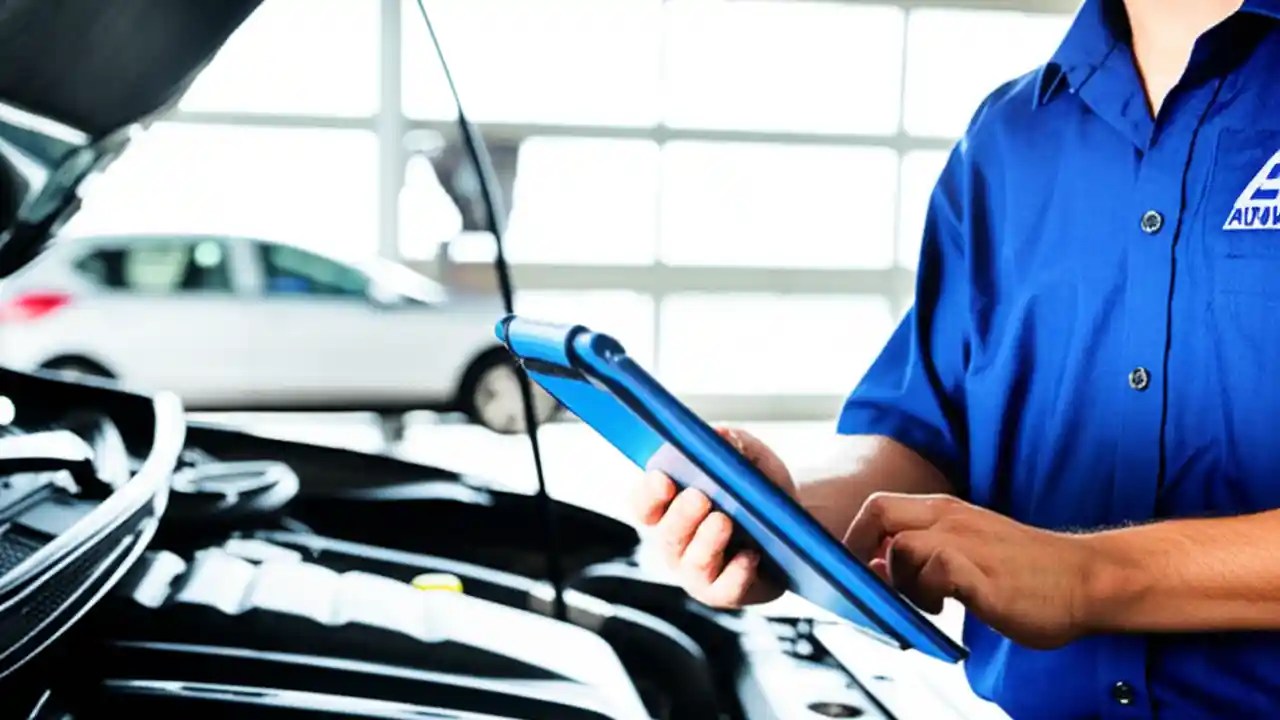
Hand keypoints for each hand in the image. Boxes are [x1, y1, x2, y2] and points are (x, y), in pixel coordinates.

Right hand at [631, 427, 793, 608]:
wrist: (797, 524)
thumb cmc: (760, 488)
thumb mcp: (751, 458)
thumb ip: (734, 443)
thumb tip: (720, 435)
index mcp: (671, 507)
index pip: (644, 505)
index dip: (648, 494)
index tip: (663, 478)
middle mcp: (677, 543)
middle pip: (667, 535)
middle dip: (681, 516)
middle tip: (699, 497)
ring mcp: (699, 572)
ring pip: (693, 564)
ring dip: (707, 543)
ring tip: (724, 521)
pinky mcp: (726, 592)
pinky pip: (725, 589)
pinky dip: (737, 572)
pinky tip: (751, 555)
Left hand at [844, 493, 1103, 649]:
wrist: (1087, 579)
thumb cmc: (1030, 571)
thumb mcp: (969, 552)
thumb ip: (925, 555)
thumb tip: (881, 566)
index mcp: (947, 511)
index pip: (880, 507)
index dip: (857, 536)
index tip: (856, 566)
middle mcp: (952, 519)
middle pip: (879, 513)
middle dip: (860, 549)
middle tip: (874, 582)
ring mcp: (967, 544)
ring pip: (902, 547)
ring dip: (900, 581)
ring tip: (926, 601)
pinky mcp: (982, 575)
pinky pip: (937, 573)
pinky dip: (928, 594)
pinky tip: (945, 608)